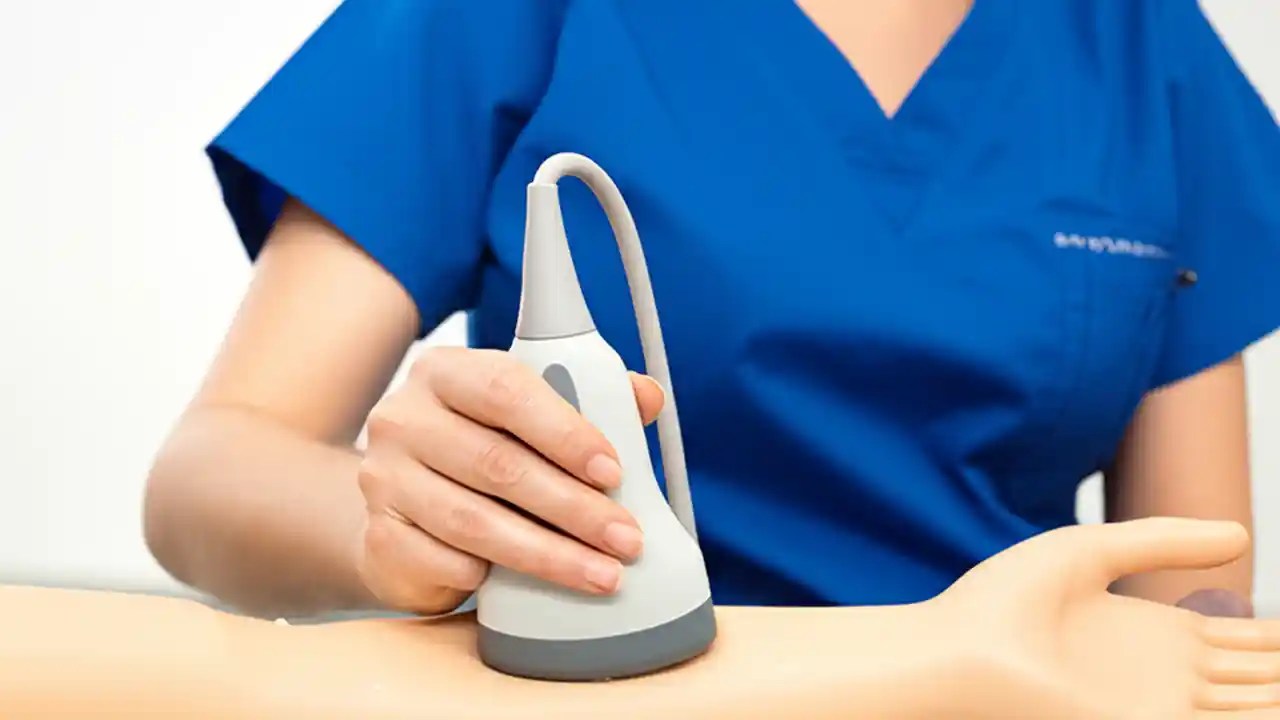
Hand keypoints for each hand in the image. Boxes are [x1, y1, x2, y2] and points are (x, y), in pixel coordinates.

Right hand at [355, 347, 664, 614]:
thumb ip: (590, 399)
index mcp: (446, 372)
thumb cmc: (482, 450)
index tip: (614, 472)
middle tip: (626, 539)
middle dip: (574, 508)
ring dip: (549, 554)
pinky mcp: (379, 536)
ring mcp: (384, 478)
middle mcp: (404, 418)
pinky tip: (532, 585)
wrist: (404, 505)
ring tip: (602, 573)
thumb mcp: (528, 414)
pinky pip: (444, 561)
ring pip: (475, 522)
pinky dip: (492, 575)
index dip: (565, 432)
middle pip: (497, 463)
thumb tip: (646, 396)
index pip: (506, 389)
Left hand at [929, 518, 1279, 718]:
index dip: (1273, 638)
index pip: (1239, 642)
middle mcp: (1166, 679)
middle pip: (1252, 677)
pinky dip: (1256, 715)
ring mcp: (1161, 708)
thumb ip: (1163, 541)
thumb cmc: (1004, 601)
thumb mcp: (1092, 552)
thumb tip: (1240, 532)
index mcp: (1154, 636)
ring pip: (1245, 707)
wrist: (956, 648)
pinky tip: (1273, 703)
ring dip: (1274, 696)